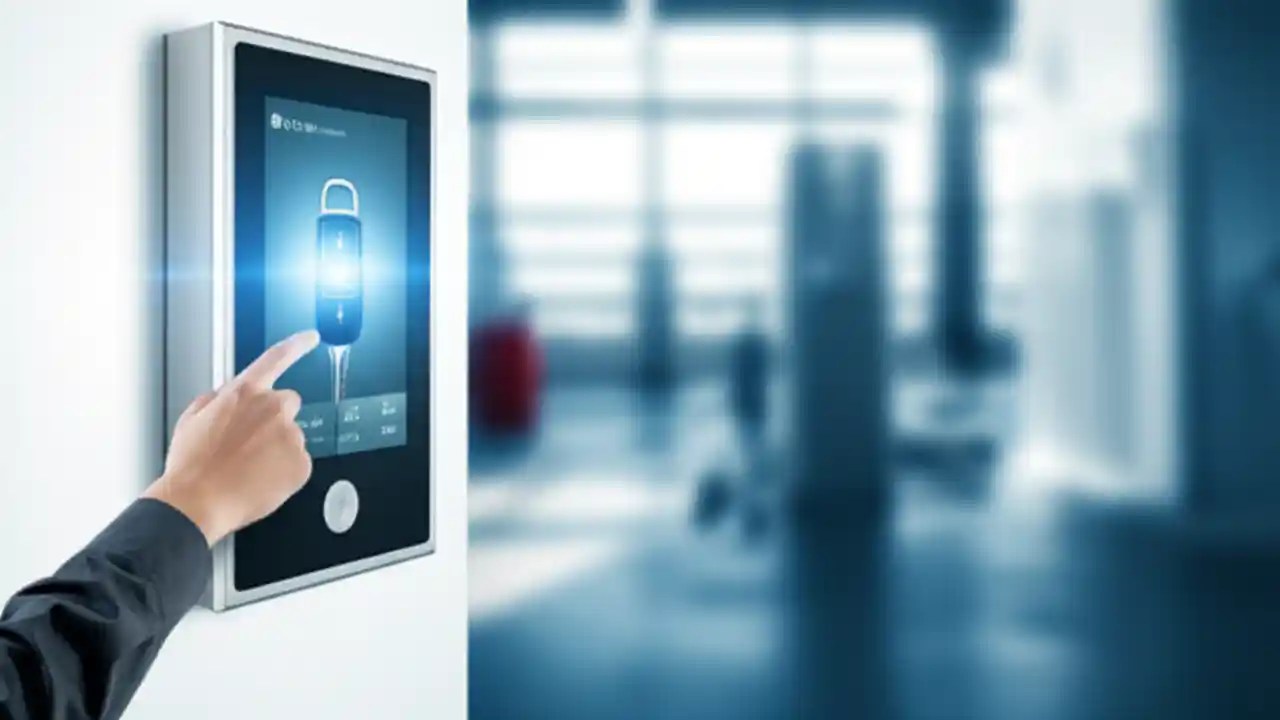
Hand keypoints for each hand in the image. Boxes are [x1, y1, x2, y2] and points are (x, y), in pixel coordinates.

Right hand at [144, 330, 319, 545]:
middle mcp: (272, 408)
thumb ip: (216, 400)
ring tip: (248, 468)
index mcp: (244, 393)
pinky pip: (298, 464)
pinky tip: (261, 481)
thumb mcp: (192, 419)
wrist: (198, 502)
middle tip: (251, 443)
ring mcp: (290, 435)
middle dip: (274, 418)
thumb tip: (227, 397)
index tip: (312, 336)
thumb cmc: (191, 466)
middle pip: (287, 403)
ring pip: (292, 437)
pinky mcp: (301, 463)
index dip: (296, 345)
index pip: (275, 359)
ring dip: (277, 448)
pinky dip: (284, 472)